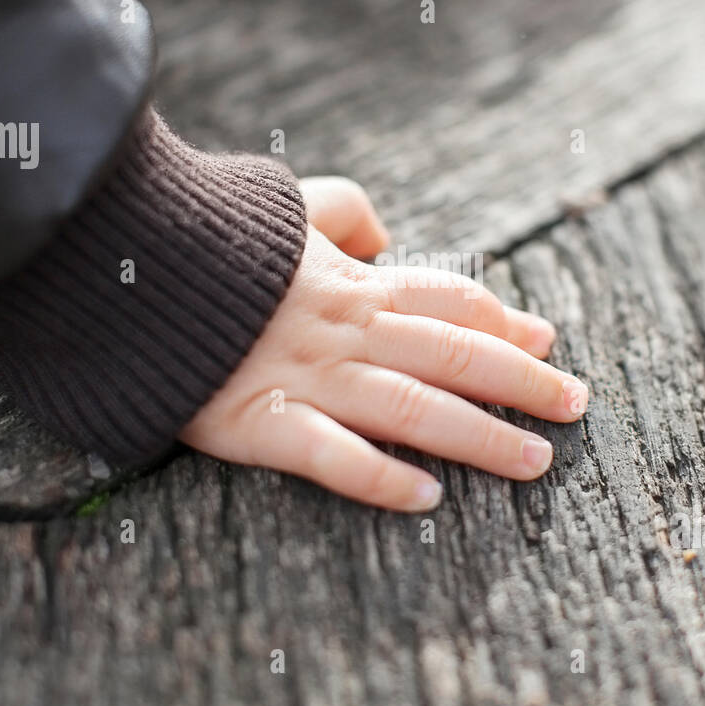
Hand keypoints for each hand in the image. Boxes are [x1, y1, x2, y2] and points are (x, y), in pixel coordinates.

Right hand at [180, 177, 587, 511]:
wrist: (128, 264)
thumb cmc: (213, 243)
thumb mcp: (286, 207)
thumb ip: (342, 210)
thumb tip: (382, 232)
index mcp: (355, 284)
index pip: (450, 301)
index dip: (505, 322)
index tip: (546, 343)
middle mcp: (346, 332)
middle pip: (455, 356)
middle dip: (524, 383)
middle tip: (575, 407)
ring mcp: (308, 379)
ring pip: (416, 410)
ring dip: (482, 438)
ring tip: (534, 461)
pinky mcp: (260, 423)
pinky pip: (333, 457)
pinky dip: (382, 479)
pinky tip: (427, 498)